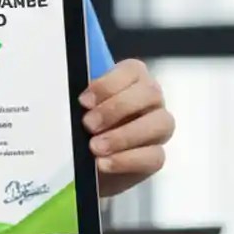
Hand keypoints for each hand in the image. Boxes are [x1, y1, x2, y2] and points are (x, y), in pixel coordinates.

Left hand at [80, 59, 174, 197]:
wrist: (83, 162)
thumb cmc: (81, 125)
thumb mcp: (76, 107)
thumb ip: (80, 97)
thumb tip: (74, 96)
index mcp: (131, 80)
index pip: (133, 70)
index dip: (109, 84)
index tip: (84, 101)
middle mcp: (150, 100)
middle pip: (150, 93)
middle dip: (117, 108)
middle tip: (88, 124)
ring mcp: (158, 128)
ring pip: (160, 123)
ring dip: (124, 135)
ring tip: (95, 146)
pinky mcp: (155, 156)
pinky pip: (155, 156)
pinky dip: (126, 160)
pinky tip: (104, 163)